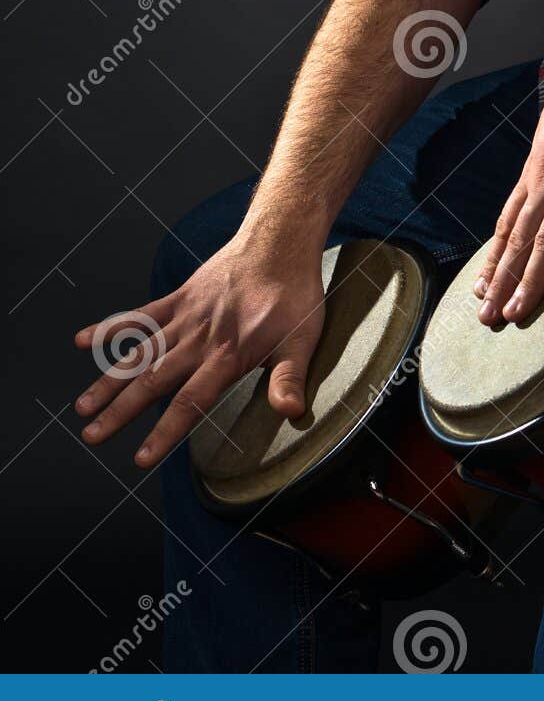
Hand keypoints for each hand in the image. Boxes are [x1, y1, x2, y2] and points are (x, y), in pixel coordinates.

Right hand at [73, 226, 325, 469]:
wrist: (280, 241)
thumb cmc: (295, 292)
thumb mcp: (303, 338)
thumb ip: (290, 377)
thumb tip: (290, 413)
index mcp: (228, 354)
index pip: (191, 401)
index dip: (165, 432)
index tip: (141, 459)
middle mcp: (200, 338)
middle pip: (153, 380)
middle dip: (121, 412)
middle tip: (91, 437)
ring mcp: (186, 316)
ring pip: (140, 352)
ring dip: (109, 380)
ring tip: (83, 406)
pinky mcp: (180, 297)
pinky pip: (141, 314)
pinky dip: (112, 327)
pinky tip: (83, 340)